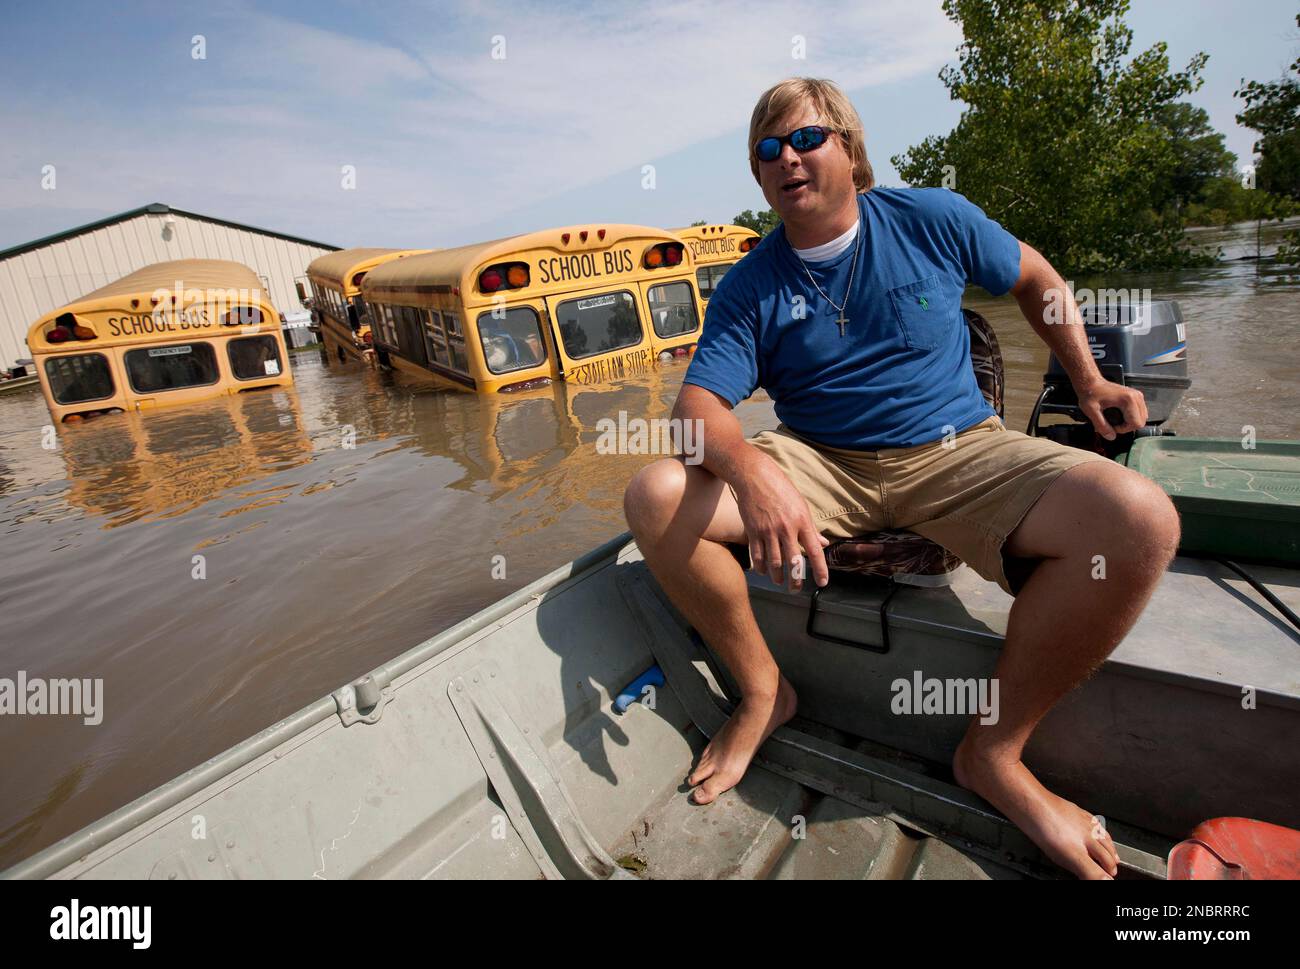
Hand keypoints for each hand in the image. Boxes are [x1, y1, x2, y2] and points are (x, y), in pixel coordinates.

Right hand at [733, 456, 829, 590]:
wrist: (755, 476)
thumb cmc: (781, 489)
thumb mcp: (801, 505)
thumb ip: (811, 528)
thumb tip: (823, 543)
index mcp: (802, 521)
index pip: (814, 550)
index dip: (820, 569)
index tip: (822, 582)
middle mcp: (786, 528)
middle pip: (792, 561)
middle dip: (795, 579)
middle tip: (795, 590)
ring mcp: (768, 530)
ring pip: (773, 561)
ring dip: (776, 576)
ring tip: (780, 582)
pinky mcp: (753, 530)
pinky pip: (757, 555)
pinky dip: (760, 566)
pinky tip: (763, 571)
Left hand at [1076, 379, 1146, 440]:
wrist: (1091, 382)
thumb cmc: (1090, 393)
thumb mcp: (1091, 411)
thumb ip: (1101, 425)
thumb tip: (1111, 437)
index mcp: (1128, 400)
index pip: (1136, 423)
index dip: (1123, 429)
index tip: (1111, 426)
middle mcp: (1136, 397)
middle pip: (1141, 421)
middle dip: (1127, 427)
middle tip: (1113, 424)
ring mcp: (1137, 396)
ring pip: (1142, 417)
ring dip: (1130, 422)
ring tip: (1116, 420)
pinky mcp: (1136, 396)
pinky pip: (1140, 412)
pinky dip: (1132, 417)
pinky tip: (1120, 415)